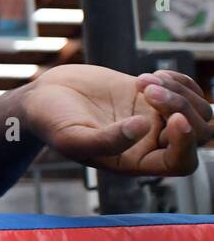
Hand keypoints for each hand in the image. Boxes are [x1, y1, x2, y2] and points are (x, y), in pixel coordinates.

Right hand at [22, 65, 207, 175]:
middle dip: (181, 108)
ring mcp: (154, 117)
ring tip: (144, 81)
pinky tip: (150, 77)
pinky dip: (178, 79)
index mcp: (135, 161)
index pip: (181, 163)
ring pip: (198, 109)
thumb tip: (144, 128)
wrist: (43, 96)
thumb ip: (107, 141)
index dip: (186, 143)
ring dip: (179, 91)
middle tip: (148, 91)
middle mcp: (150, 142)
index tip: (173, 119)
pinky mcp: (150, 94)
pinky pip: (186, 89)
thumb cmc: (51, 123)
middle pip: (198, 133)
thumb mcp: (73, 138)